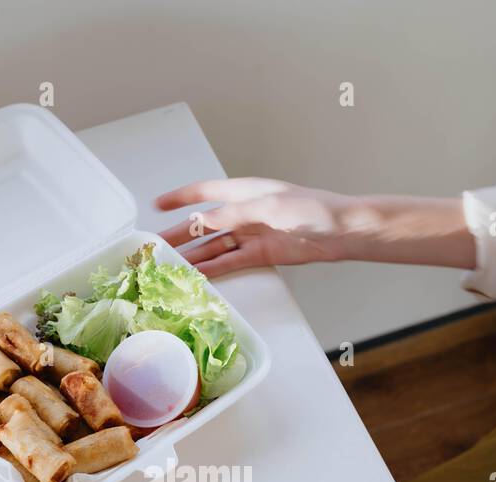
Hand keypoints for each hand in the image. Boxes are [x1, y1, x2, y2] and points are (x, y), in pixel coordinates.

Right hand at [154, 178, 354, 277]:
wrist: (338, 231)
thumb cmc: (309, 208)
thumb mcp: (267, 206)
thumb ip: (233, 214)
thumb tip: (203, 221)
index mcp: (243, 191)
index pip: (204, 192)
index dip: (180, 198)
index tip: (157, 205)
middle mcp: (243, 211)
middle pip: (203, 223)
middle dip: (179, 234)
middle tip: (156, 246)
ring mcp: (250, 234)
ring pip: (214, 245)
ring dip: (194, 256)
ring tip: (171, 267)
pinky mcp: (260, 254)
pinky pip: (230, 261)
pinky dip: (215, 269)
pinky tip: (198, 276)